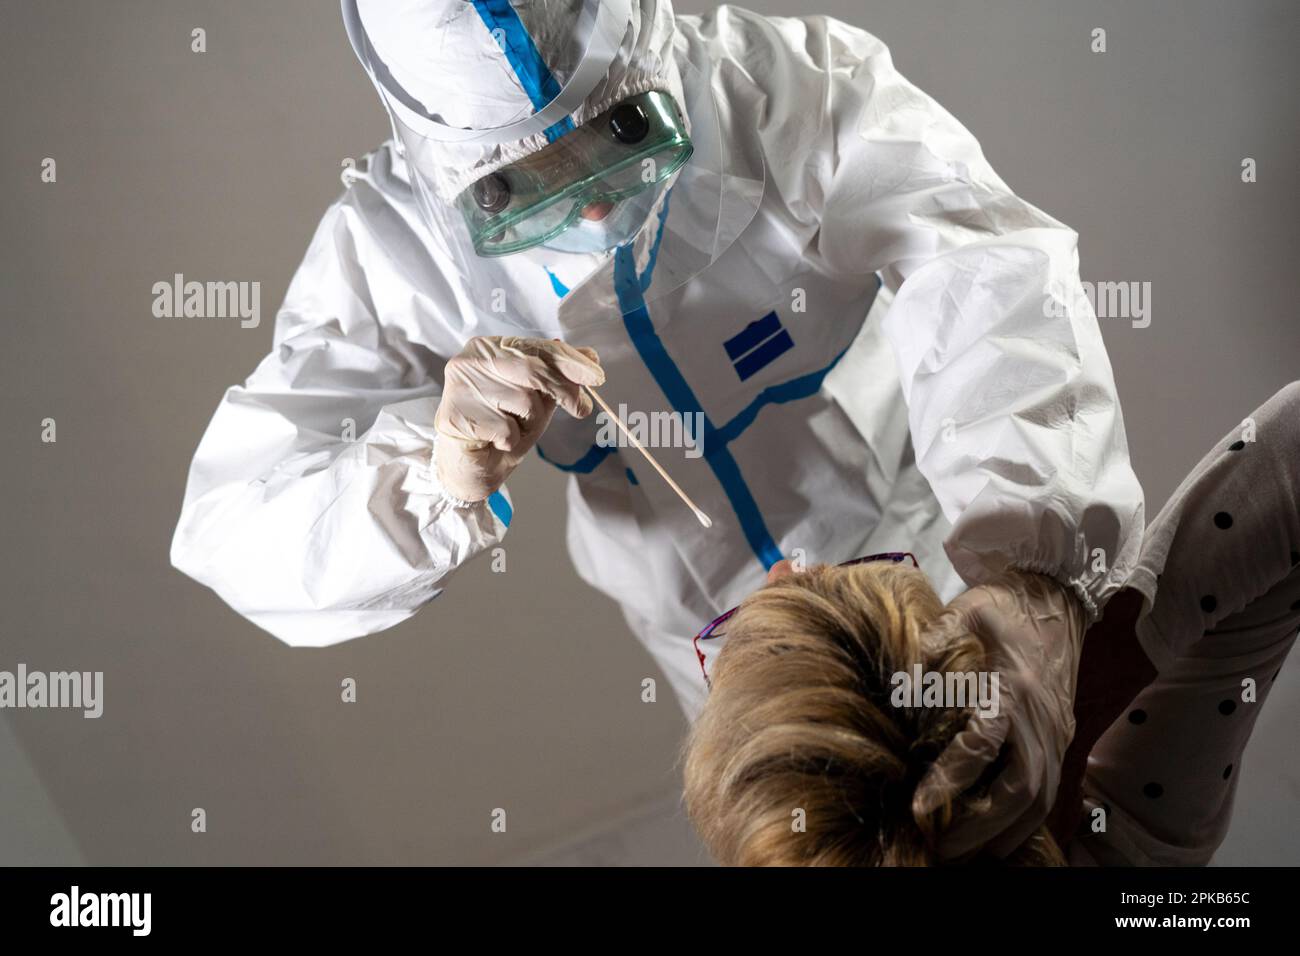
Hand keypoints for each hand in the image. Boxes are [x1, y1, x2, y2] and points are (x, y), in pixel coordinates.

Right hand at [433, 336, 603, 501]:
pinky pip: (506, 428)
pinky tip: (494, 441)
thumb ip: (558, 377)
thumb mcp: (537, 399)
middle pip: (532, 370)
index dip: (570, 361)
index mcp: (489, 348)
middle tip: (581, 408)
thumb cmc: (502, 427)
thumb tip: (591, 357)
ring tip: (513, 428)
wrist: (471, 466)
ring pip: (523, 400)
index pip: (536, 347)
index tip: (597, 375)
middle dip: (564, 391)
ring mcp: (460, 386)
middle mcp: (471, 361)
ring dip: (530, 423)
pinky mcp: (456, 414)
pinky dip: (510, 441)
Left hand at [912, 569, 1086, 859]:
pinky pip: (1047, 793)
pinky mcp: (1060, 740)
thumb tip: (906, 672)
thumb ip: (937, 636)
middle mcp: (1041, 719)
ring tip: (962, 853)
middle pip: (1021, 790)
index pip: (982, 746)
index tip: (919, 805)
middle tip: (939, 846)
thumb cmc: (1004, 604)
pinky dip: (1022, 822)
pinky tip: (994, 838)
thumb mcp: (967, 608)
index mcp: (1013, 687)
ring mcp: (1056, 733)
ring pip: (1040, 801)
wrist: (1056, 598)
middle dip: (981, 828)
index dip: (951, 780)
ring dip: (1004, 834)